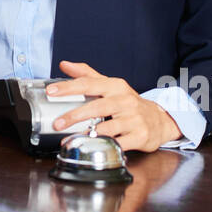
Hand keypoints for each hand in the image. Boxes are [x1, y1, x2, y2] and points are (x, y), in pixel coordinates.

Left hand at [47, 60, 183, 152]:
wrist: (160, 119)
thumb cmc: (129, 103)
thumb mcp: (111, 85)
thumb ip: (87, 74)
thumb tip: (64, 64)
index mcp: (115, 86)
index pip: (89, 84)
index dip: (68, 87)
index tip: (51, 92)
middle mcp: (125, 101)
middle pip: (97, 107)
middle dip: (75, 115)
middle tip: (57, 123)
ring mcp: (133, 119)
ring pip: (107, 127)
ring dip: (88, 134)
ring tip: (71, 137)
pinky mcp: (140, 136)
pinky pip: (119, 142)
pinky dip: (105, 145)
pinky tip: (94, 147)